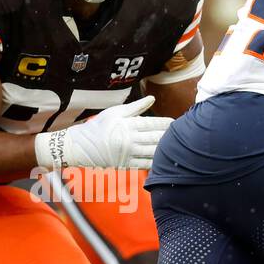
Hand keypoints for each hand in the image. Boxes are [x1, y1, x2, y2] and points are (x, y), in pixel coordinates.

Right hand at [35, 95, 173, 169]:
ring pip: (153, 152)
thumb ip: (136, 107)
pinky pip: (145, 164)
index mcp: (128, 125)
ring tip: (176, 147)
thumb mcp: (116, 112)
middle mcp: (129, 140)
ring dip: (166, 150)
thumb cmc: (99, 126)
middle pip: (156, 138)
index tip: (176, 123)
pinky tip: (164, 160)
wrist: (81, 146)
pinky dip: (156, 162)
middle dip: (170, 136)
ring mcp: (128, 154)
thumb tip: (152, 98)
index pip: (153, 124)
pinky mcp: (126, 165)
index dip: (167, 123)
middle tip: (182, 134)